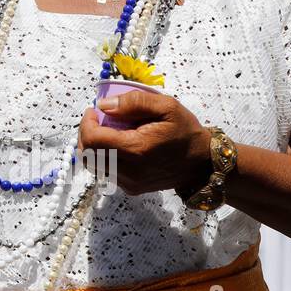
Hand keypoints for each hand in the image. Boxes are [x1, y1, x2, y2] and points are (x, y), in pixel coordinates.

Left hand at [78, 90, 212, 195]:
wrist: (203, 163)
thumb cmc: (185, 131)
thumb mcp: (166, 106)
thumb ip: (134, 102)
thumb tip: (104, 106)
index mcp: (136, 149)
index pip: (93, 139)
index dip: (86, 123)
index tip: (94, 111)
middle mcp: (130, 170)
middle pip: (89, 154)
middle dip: (86, 134)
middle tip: (97, 120)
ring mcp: (130, 183)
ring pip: (94, 165)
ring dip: (93, 147)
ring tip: (105, 131)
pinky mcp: (132, 188)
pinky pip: (106, 172)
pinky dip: (103, 158)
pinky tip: (116, 145)